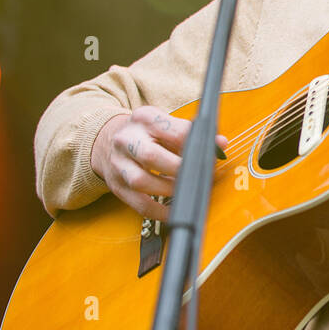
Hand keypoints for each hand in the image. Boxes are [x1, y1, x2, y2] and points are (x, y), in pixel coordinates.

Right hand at [90, 106, 228, 219]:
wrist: (108, 140)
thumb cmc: (146, 134)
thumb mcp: (165, 124)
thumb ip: (192, 134)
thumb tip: (220, 144)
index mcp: (145, 118)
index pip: (175, 131)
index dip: (197, 145)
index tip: (213, 155)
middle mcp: (127, 139)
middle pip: (151, 156)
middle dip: (179, 170)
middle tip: (198, 177)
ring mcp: (118, 164)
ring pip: (141, 182)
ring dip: (169, 190)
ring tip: (185, 190)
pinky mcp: (116, 186)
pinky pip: (139, 204)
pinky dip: (159, 211)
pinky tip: (174, 210)